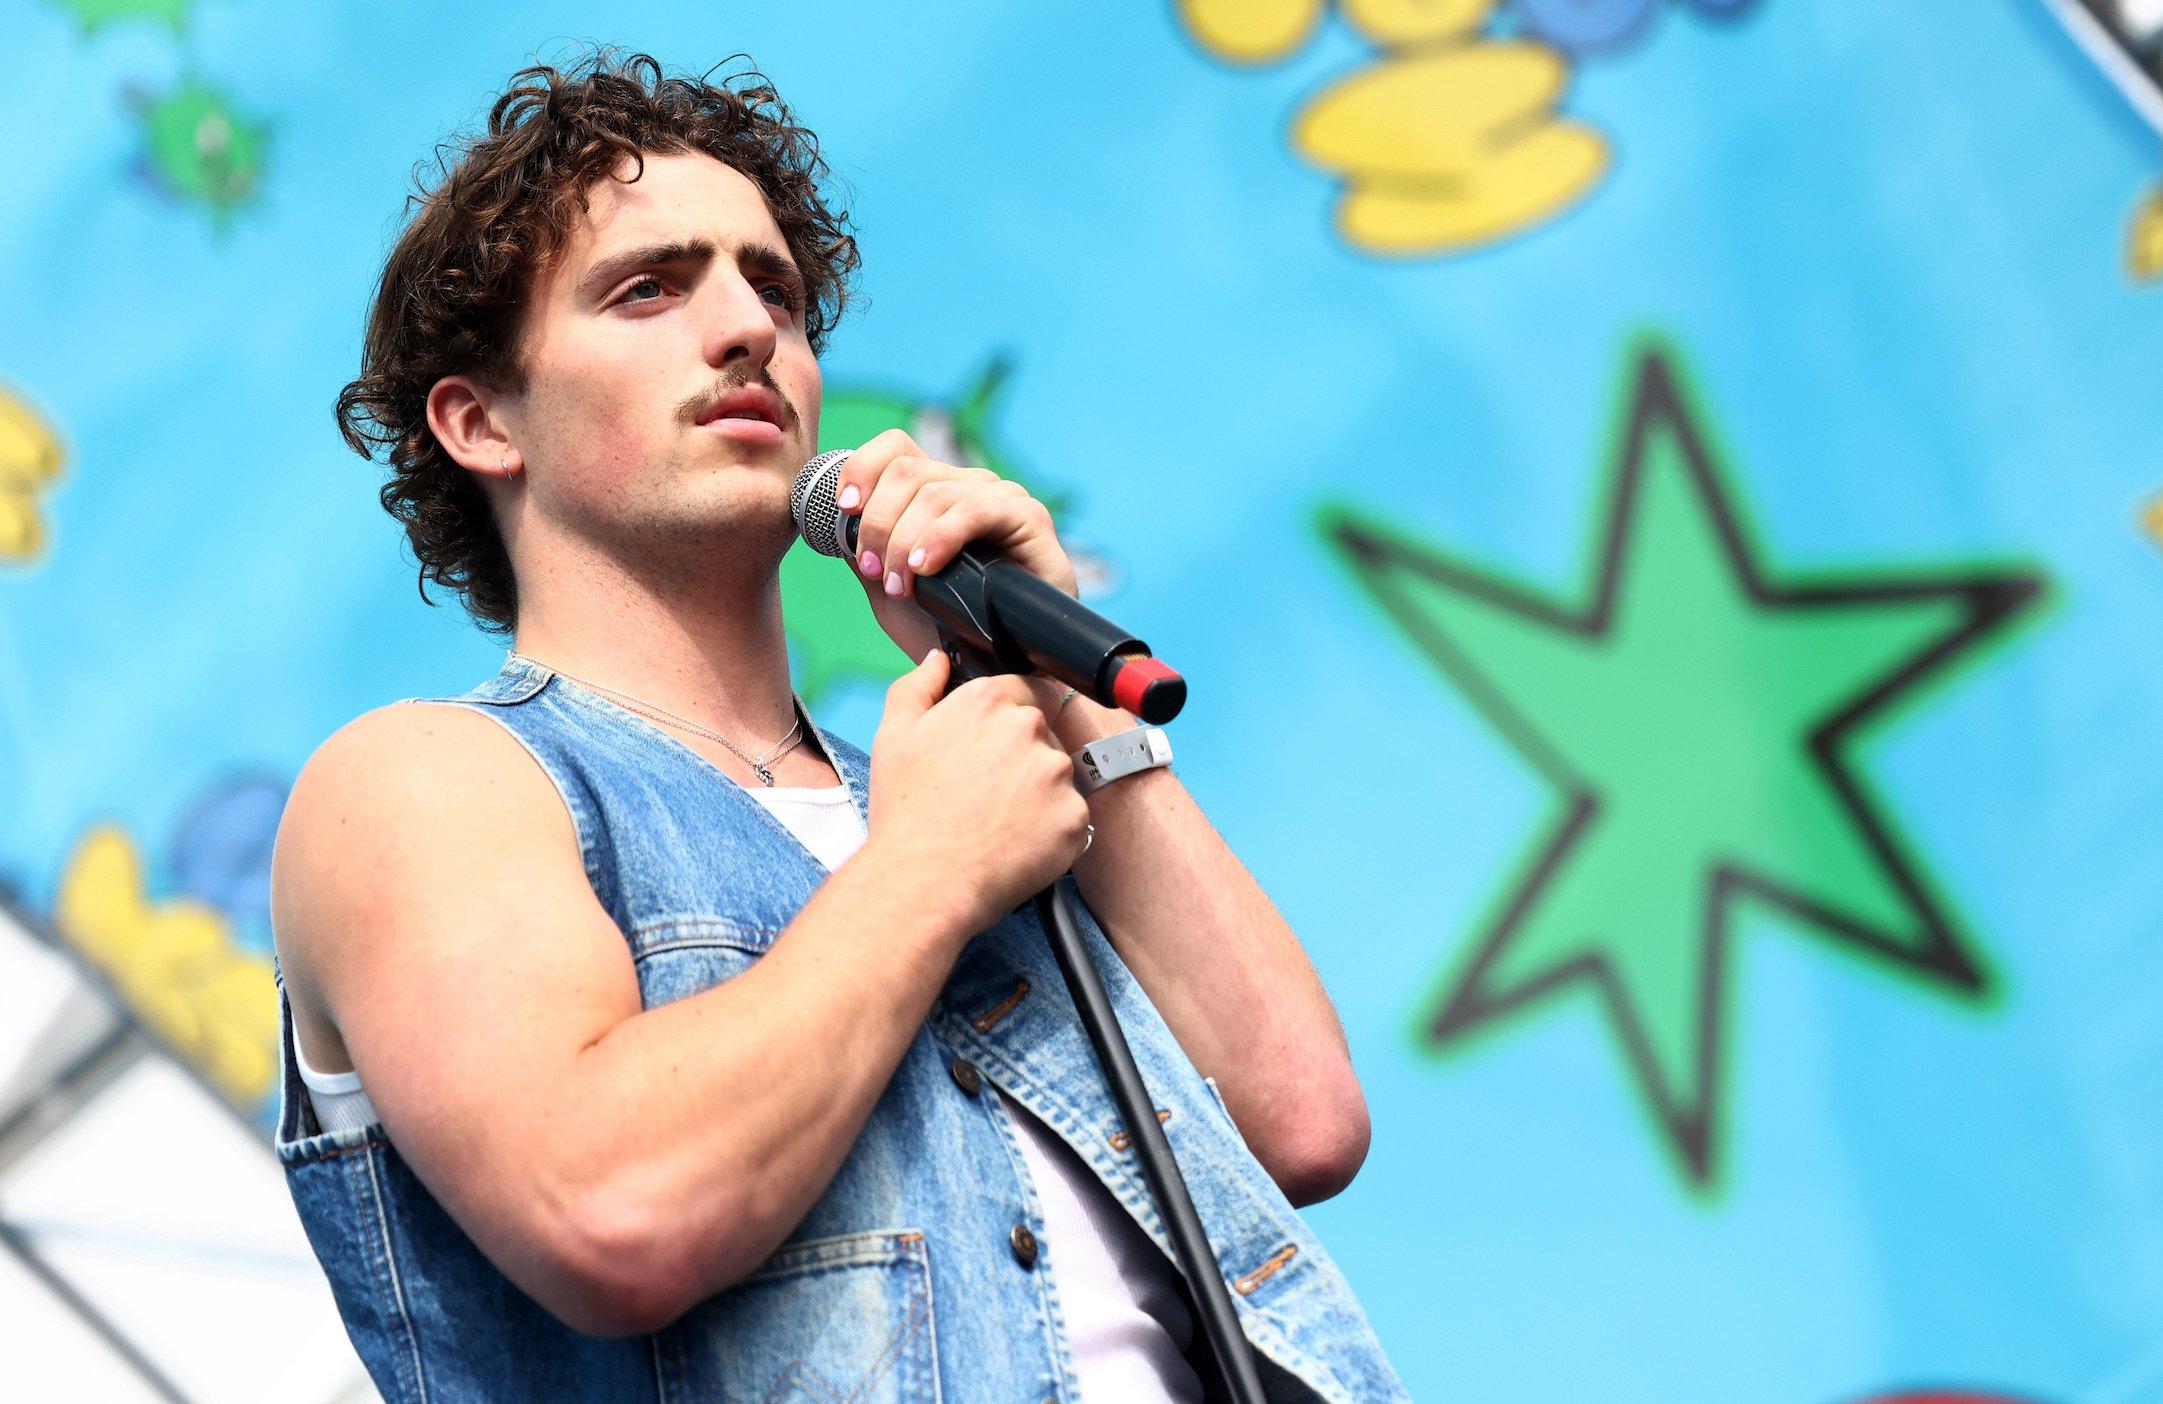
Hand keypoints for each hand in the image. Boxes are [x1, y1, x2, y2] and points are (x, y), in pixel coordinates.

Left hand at [834, 429, 1079, 667]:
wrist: (999, 668)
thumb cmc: (947, 629)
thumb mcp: (888, 590)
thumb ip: (863, 553)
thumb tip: (832, 524)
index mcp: (934, 491)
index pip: (895, 449)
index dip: (862, 467)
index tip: (844, 509)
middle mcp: (967, 485)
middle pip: (906, 470)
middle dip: (877, 522)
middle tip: (873, 570)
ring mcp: (998, 497)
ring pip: (934, 492)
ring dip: (903, 542)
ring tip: (899, 585)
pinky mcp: (1027, 516)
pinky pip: (974, 510)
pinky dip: (940, 537)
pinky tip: (925, 567)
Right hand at [864, 648, 1094, 935]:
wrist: (923, 881)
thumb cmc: (906, 813)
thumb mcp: (894, 736)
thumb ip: (918, 686)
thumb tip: (937, 661)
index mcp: (988, 700)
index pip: (1025, 689)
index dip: (1009, 719)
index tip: (995, 746)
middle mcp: (1028, 728)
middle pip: (1043, 732)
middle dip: (1022, 757)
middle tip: (987, 792)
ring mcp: (1056, 773)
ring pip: (1058, 776)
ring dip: (1039, 793)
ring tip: (998, 821)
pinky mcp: (1075, 817)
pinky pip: (1071, 818)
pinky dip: (1051, 831)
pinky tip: (1016, 843)